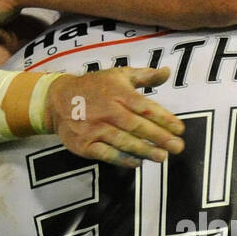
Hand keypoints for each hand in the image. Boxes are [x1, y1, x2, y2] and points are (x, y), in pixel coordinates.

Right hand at [45, 66, 184, 166]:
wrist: (56, 100)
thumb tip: (168, 72)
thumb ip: (144, 76)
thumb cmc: (93, 87)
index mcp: (118, 93)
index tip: (180, 129)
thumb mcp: (118, 75)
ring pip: (123, 141)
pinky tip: (137, 163)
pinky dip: (122, 159)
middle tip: (178, 147)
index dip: (164, 118)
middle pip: (137, 125)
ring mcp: (95, 128)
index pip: (145, 107)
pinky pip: (106, 154)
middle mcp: (108, 110)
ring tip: (162, 157)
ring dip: (144, 150)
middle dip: (159, 137)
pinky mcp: (85, 144)